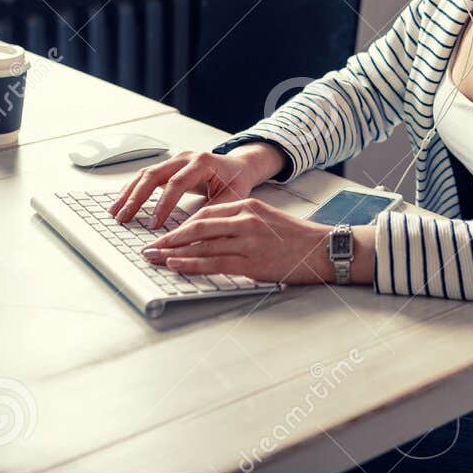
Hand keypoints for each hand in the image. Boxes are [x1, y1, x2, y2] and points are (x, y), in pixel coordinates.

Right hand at [109, 142, 283, 229]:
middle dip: (137, 198)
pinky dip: (132, 189)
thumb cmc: (237, 181)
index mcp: (203, 162)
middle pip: (154, 175)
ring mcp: (175, 160)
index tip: (154, 224)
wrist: (239, 166)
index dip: (163, 204)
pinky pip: (146, 176)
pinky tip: (122, 202)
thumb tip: (192, 235)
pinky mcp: (168, 167)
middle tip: (124, 217)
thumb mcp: (232, 198)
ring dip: (129, 193)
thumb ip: (213, 213)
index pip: (177, 183)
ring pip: (146, 174)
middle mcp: (185, 158)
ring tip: (115, 212)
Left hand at [140, 197, 365, 284]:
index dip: (180, 226)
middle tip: (149, 247)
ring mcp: (248, 241)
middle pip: (197, 227)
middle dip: (169, 238)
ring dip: (173, 253)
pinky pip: (214, 263)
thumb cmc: (295, 238)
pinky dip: (191, 264)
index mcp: (248, 207)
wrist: (322, 250)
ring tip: (155, 259)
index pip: (205, 214)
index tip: (164, 235)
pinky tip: (176, 266)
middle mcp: (245, 220)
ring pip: (201, 245)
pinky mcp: (252, 263)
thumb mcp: (266, 219)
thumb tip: (209, 235)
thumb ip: (239, 222)